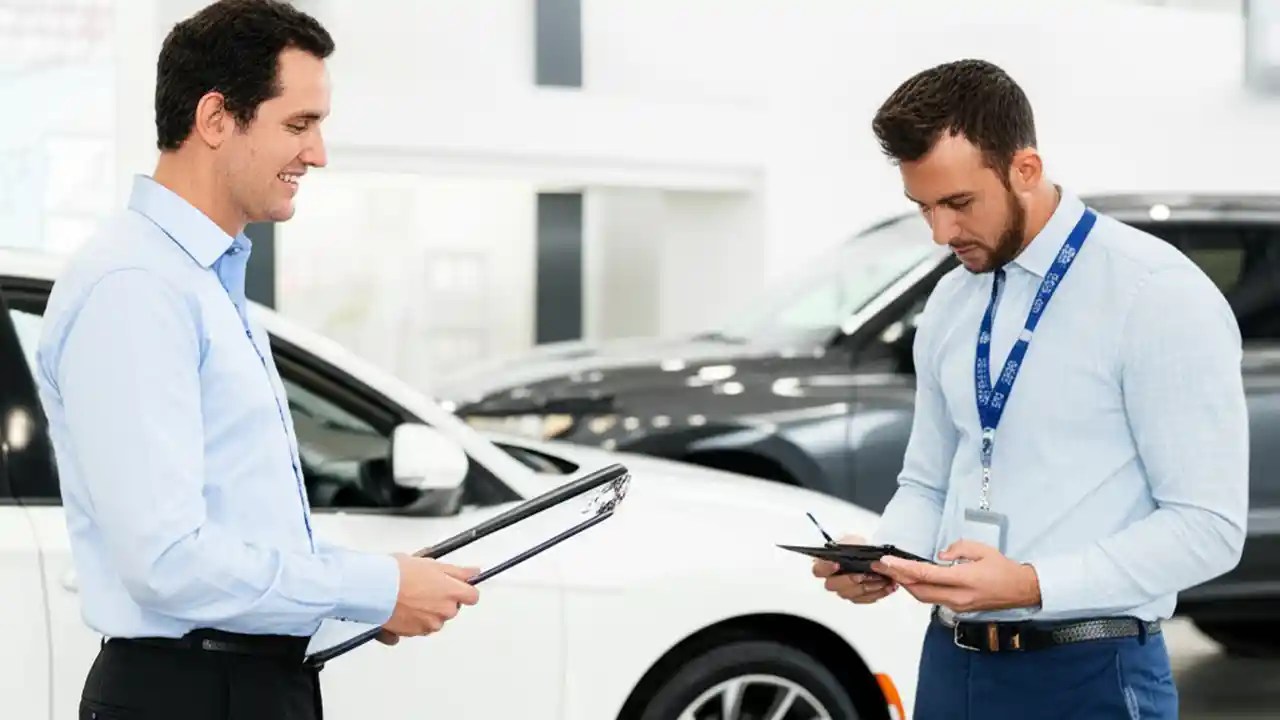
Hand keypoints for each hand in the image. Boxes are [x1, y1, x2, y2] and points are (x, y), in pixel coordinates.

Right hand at [381, 554, 479, 639]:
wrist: (373, 588)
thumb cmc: (398, 573)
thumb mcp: (431, 564)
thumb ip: (457, 571)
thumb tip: (473, 572)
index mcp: (451, 593)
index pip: (472, 596)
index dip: (464, 590)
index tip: (456, 586)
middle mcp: (443, 612)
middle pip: (452, 608)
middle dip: (442, 600)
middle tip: (424, 587)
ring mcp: (428, 625)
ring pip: (435, 619)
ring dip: (427, 611)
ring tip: (409, 597)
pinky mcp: (412, 633)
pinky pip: (418, 628)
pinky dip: (412, 621)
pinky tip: (401, 608)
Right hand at [811, 534, 898, 604]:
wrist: (875, 554)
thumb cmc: (861, 546)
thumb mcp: (856, 541)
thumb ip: (857, 548)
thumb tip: (873, 560)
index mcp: (827, 562)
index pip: (818, 569)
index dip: (826, 568)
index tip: (837, 564)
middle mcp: (833, 578)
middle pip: (832, 585)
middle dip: (849, 580)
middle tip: (863, 574)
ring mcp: (845, 589)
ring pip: (850, 594)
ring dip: (867, 587)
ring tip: (883, 579)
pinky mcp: (858, 596)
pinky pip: (864, 599)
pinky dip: (878, 593)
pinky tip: (888, 586)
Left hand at [871, 540, 1040, 612]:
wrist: (1022, 590)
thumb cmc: (1004, 570)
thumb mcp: (982, 550)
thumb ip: (958, 549)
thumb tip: (940, 556)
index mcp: (964, 579)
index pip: (925, 575)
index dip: (903, 569)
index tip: (888, 562)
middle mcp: (958, 596)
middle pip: (919, 591)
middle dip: (898, 579)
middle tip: (883, 567)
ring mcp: (957, 605)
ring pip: (924, 597)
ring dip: (907, 585)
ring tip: (893, 572)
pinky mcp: (958, 609)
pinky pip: (932, 600)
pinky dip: (919, 590)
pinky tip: (913, 580)